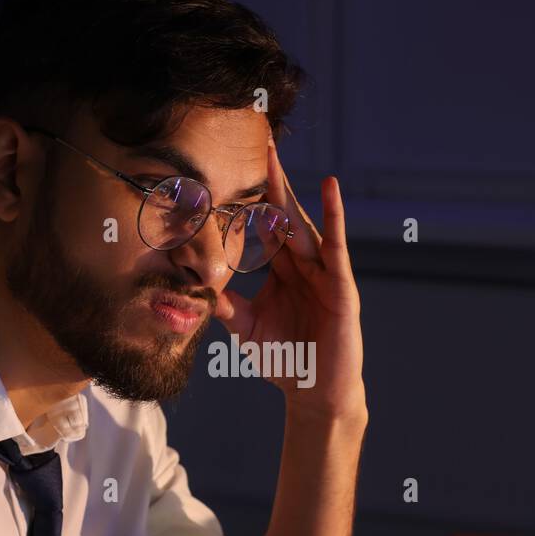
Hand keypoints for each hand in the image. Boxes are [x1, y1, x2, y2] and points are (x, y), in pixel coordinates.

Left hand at [213, 133, 365, 422]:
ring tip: (276, 157)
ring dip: (291, 189)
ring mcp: (324, 273)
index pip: (263, 228)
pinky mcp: (341, 285)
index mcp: (283, 272)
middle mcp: (304, 266)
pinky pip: (337, 245)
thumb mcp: (247, 328)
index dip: (248, 201)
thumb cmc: (288, 360)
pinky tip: (330, 188)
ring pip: (304, 223)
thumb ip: (225, 304)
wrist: (315, 393)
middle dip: (269, 181)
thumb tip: (193, 286)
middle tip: (256, 142)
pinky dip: (334, 216)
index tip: (229, 170)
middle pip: (283, 216)